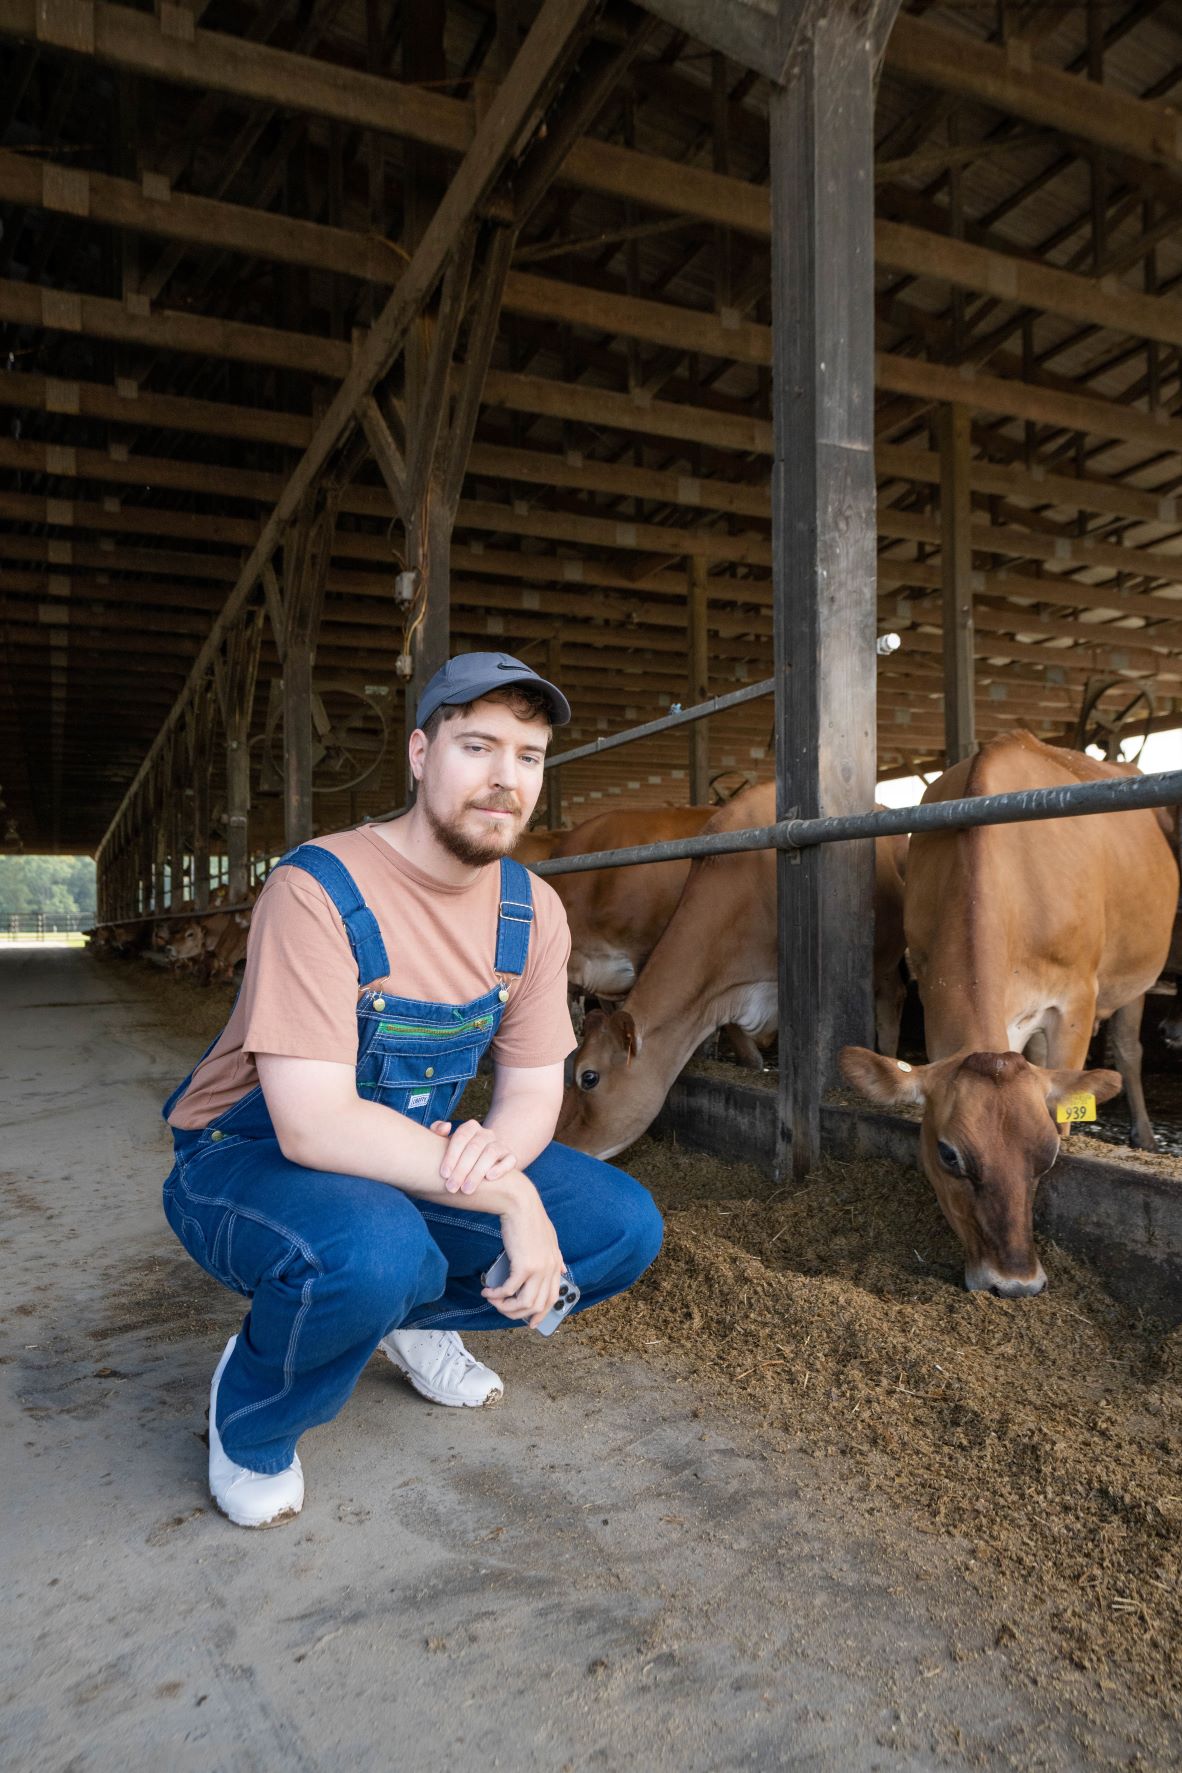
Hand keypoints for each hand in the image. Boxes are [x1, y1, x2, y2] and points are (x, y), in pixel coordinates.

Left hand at [430, 1119, 517, 1195]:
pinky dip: (500, 1168)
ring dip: (477, 1172)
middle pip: (474, 1147)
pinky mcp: (511, 1158)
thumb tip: (446, 1127)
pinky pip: (509, 1160)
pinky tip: (489, 1178)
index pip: (461, 1136)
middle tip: (451, 1187)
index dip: (452, 1155)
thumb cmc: (457, 1157)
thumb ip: (438, 1132)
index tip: (444, 1174)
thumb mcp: (445, 1145)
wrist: (479, 1168)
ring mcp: (500, 1145)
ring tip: (466, 1190)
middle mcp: (486, 1133)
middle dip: (461, 1169)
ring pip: (491, 1153)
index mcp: (470, 1127)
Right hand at [482, 1182, 564, 1328]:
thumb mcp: (550, 1238)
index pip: (552, 1298)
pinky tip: (487, 1291)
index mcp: (556, 1264)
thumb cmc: (530, 1219)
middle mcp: (550, 1270)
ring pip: (524, 1304)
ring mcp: (538, 1270)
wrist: (520, 1204)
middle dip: (517, 1314)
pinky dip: (497, 1295)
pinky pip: (510, 1291)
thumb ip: (556, 1256)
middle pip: (537, 1306)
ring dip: (506, 1307)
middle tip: (503, 1310)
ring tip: (493, 1300)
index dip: (540, 1314)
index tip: (530, 1323)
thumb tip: (563, 1269)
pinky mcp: (524, 1266)